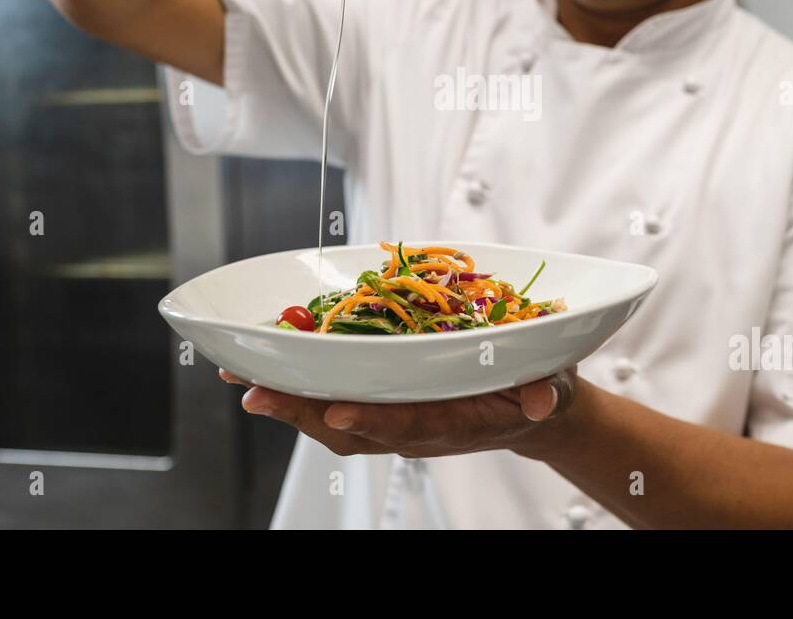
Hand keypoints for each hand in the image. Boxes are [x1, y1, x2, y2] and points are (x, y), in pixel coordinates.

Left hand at [219, 367, 579, 459]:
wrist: (531, 404)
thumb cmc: (538, 386)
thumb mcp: (551, 387)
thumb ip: (545, 392)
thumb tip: (540, 400)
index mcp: (455, 422)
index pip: (408, 426)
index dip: (373, 421)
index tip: (338, 410)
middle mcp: (416, 424)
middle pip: (351, 427)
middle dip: (302, 411)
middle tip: (255, 391)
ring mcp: (396, 415)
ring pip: (332, 417)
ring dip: (288, 400)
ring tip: (241, 375)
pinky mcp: (385, 401)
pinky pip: (336, 398)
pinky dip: (300, 385)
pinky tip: (265, 365)